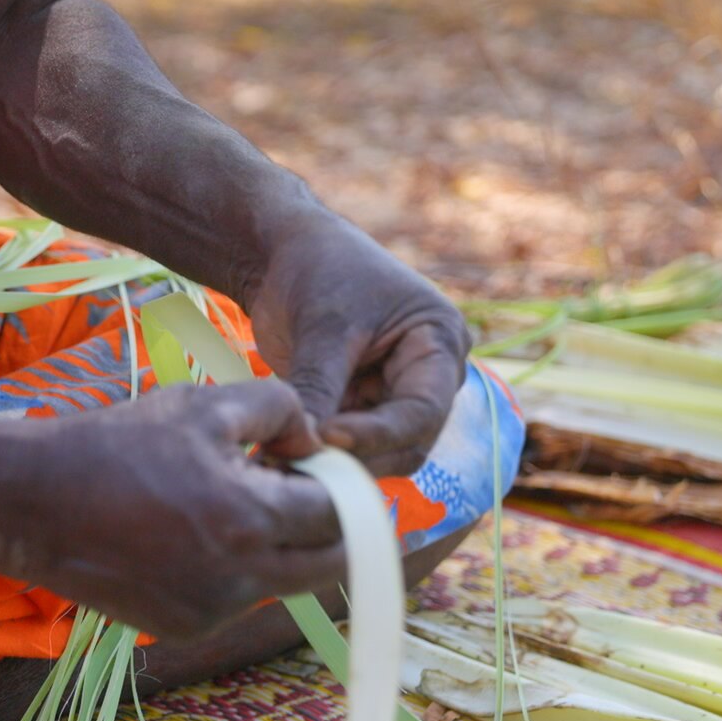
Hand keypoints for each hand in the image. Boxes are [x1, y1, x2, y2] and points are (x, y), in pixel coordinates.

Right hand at [0, 380, 342, 638]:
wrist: (32, 503)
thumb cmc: (117, 444)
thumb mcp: (204, 404)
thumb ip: (282, 409)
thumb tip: (316, 444)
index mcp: (249, 519)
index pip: (341, 515)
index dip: (345, 486)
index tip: (329, 466)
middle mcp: (239, 578)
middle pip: (330, 565)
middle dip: (333, 529)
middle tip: (308, 492)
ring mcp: (211, 611)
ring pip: (282, 581)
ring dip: (280, 547)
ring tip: (231, 501)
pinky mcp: (182, 627)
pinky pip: (236, 598)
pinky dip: (235, 568)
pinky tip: (192, 531)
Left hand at [241, 208, 470, 476]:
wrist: (284, 256)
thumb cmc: (318, 271)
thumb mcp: (323, 327)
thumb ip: (320, 387)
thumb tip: (310, 448)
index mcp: (439, 344)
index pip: (423, 410)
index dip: (379, 433)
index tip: (327, 437)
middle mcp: (427, 379)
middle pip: (408, 444)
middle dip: (358, 458)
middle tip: (303, 464)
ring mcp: (393, 397)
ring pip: (377, 455)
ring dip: (336, 463)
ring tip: (286, 463)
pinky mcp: (358, 410)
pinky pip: (348, 448)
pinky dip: (319, 455)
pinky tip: (282, 457)